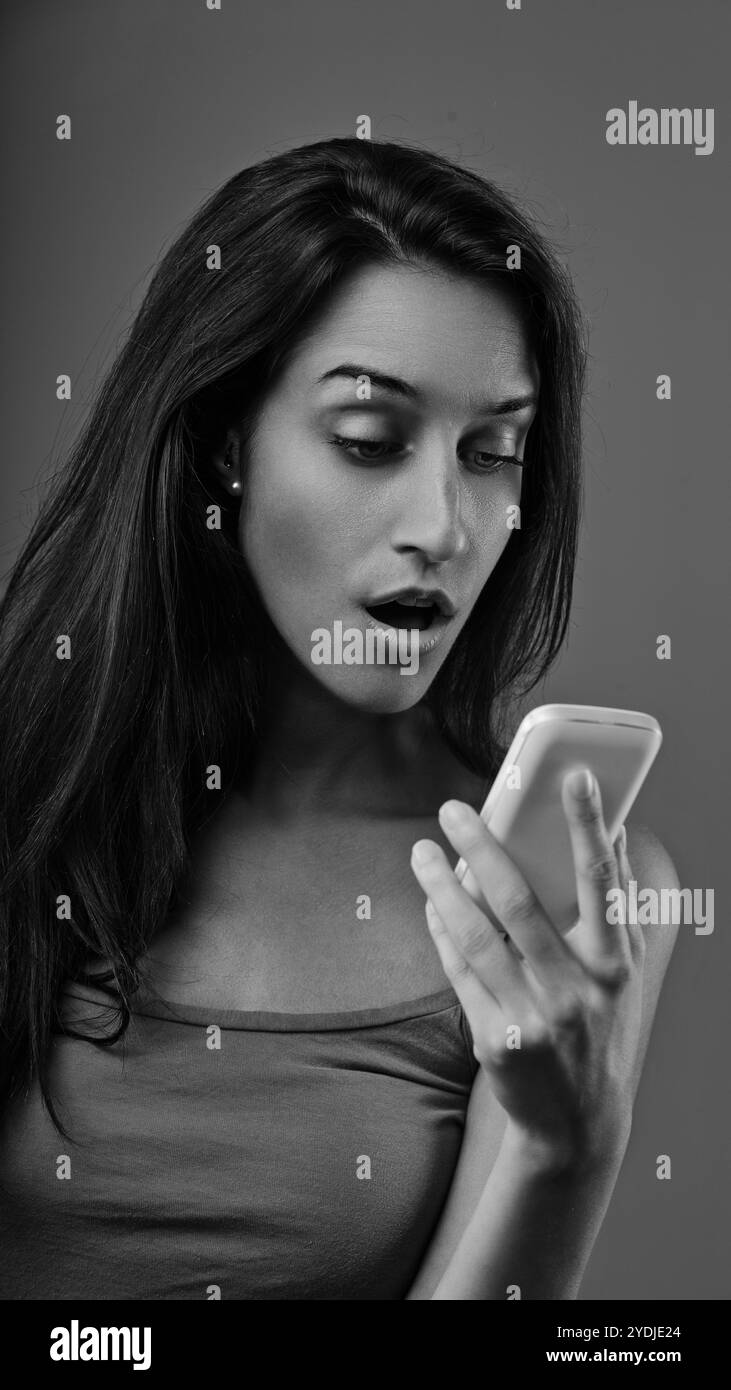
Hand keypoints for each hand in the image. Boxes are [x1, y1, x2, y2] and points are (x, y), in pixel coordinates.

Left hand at [410, 769, 643, 1170]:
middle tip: (453, 809)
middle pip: (519, 901)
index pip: (602, 880)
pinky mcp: (495, 1038)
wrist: (578, 1123)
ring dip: (441, 885)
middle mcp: (576, 988)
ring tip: (422, 851)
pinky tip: (431, 903)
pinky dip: (441, 930)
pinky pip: (457, 970)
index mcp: (614, 962)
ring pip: (474, 934)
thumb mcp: (622, 975)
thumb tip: (606, 836)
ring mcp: (533, 1016)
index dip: (590, 824)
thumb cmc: (600, 1029)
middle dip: (483, 845)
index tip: (575, 775)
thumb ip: (613, 910)